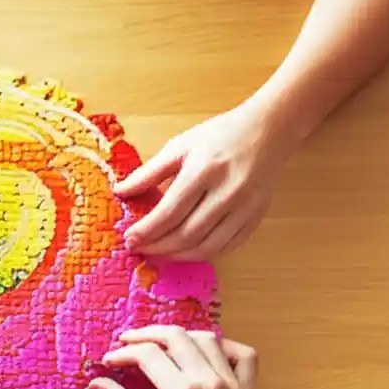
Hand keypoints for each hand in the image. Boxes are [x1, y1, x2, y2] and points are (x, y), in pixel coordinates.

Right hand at [90, 326, 261, 388]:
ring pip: (208, 340)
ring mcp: (233, 385)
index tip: (110, 362)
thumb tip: (97, 383)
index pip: (148, 355)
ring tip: (162, 344)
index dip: (124, 354)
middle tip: (128, 342)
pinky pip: (244, 356)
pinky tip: (208, 352)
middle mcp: (209, 382)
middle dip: (148, 335)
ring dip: (182, 336)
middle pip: (176, 337)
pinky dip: (226, 346)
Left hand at [116, 103, 295, 260]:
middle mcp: (227, 192)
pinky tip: (185, 250)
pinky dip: (203, 254)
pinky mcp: (255, 218)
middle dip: (158, 247)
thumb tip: (120, 193)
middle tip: (140, 249)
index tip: (129, 239)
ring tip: (159, 253)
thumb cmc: (219, 137)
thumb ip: (149, 172)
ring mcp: (245, 208)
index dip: (147, 231)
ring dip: (178, 256)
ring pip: (207, 247)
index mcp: (204, 171)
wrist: (268, 132)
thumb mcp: (180, 146)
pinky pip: (226, 247)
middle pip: (187, 234)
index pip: (170, 212)